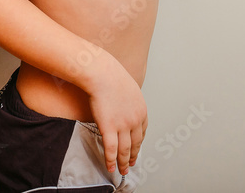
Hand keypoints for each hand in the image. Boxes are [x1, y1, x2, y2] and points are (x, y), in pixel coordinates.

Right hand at [87, 59, 147, 175]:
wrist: (102, 74)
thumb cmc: (111, 76)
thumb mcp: (129, 88)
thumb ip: (130, 100)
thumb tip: (125, 104)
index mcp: (141, 110)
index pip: (142, 132)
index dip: (139, 144)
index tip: (136, 150)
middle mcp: (135, 120)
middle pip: (135, 144)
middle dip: (133, 156)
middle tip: (131, 165)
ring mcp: (122, 125)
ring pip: (124, 150)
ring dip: (123, 162)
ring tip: (122, 170)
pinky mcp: (109, 127)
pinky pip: (111, 149)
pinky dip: (111, 160)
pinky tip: (110, 167)